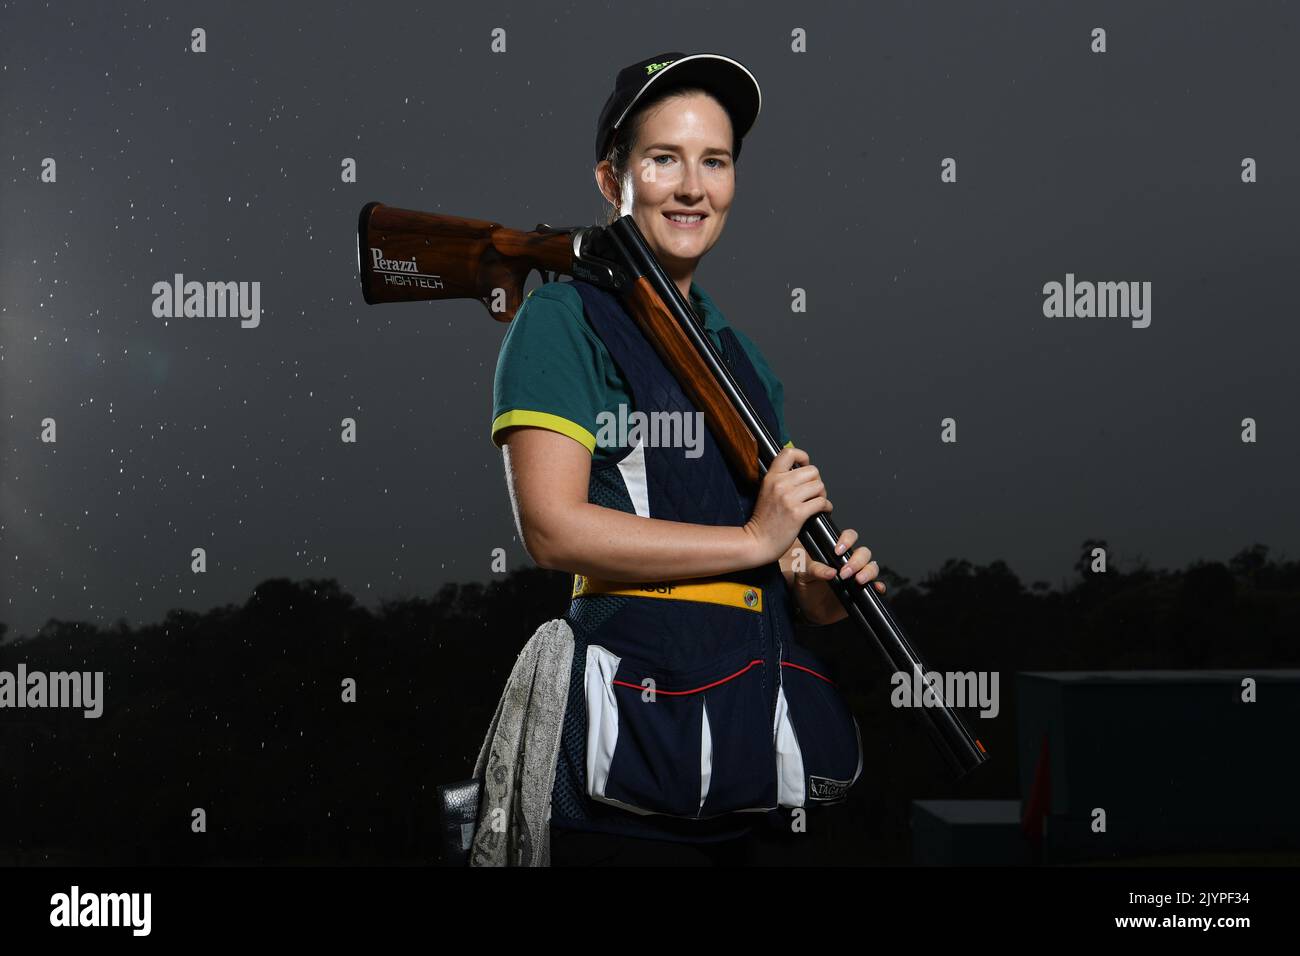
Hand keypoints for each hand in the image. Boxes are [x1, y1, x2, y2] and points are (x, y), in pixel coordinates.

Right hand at [743, 446, 831, 564]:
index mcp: (771, 477)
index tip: (805, 466)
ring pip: (819, 486)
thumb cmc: (763, 520)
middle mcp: (780, 484)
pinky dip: (826, 506)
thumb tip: (800, 472)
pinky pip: (821, 502)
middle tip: (813, 492)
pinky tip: (822, 510)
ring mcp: (788, 499)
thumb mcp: (765, 492)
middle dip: (817, 481)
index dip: (803, 457)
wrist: (757, 541)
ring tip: (816, 502)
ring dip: (822, 495)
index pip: (789, 453)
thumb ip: (779, 480)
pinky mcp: (797, 513)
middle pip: (812, 471)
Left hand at [790, 527, 884, 625]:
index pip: (849, 537)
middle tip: (844, 573)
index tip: (837, 551)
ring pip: (872, 567)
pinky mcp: (863, 591)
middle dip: (857, 561)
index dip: (847, 540)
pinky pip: (877, 586)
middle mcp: (850, 562)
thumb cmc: (806, 586)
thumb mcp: (803, 574)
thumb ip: (813, 569)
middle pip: (864, 552)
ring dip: (868, 572)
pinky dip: (879, 586)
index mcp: (836, 552)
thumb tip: (830, 572)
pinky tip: (876, 588)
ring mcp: (858, 576)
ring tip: (858, 580)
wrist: (808, 609)